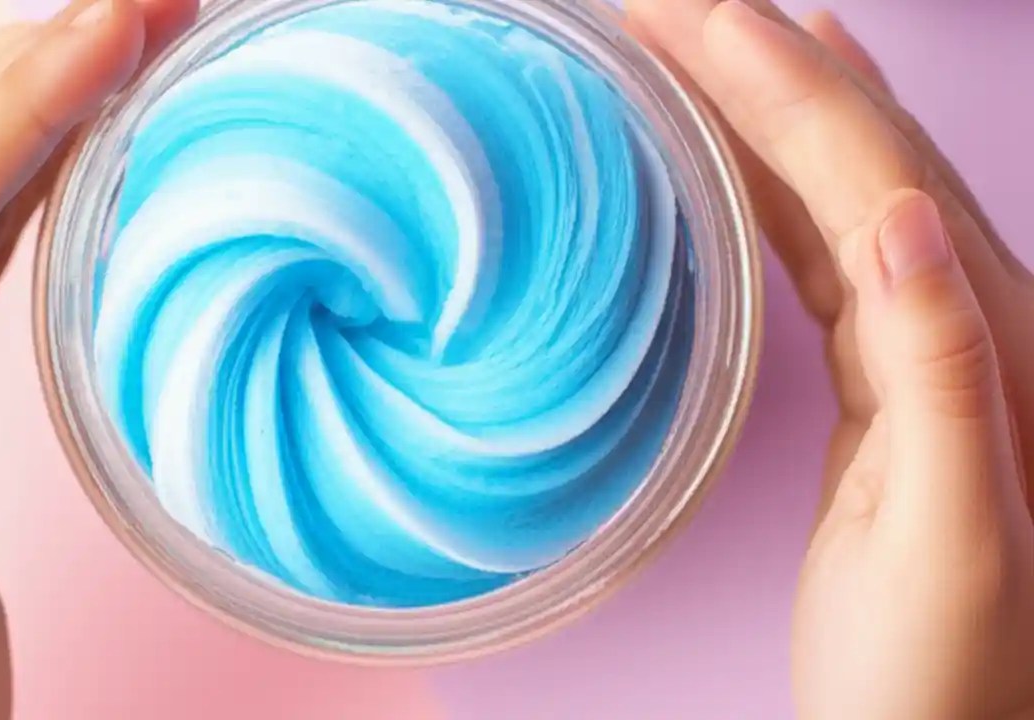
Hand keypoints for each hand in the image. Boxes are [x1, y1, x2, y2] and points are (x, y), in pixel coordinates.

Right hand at [627, 1, 1033, 717]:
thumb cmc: (938, 672)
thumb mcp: (947, 534)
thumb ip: (942, 369)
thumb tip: (895, 218)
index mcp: (991, 338)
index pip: (870, 169)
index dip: (776, 79)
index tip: (688, 10)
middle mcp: (971, 317)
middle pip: (856, 151)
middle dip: (761, 59)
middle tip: (669, 1)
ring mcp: (926, 344)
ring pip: (840, 186)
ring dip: (769, 103)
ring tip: (706, 34)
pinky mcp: (880, 379)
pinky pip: (826, 248)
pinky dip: (784, 182)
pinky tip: (764, 142)